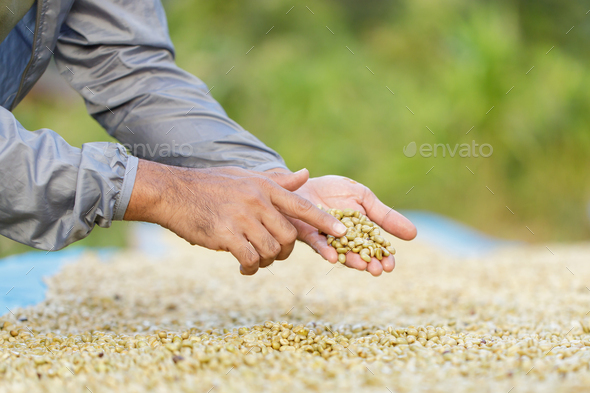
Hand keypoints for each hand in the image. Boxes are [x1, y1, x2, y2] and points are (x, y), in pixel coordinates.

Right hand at [124, 160, 346, 274]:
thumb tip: (305, 174)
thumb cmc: (210, 185)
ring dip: (267, 262)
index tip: (342, 233)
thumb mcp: (246, 176)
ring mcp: (242, 217)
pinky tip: (243, 268)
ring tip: (254, 261)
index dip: (324, 221)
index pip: (302, 206)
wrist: (173, 192)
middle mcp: (257, 201)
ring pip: (271, 250)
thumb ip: (277, 180)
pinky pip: (251, 259)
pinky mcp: (226, 235)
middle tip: (272, 255)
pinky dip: (251, 269)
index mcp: (264, 187)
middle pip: (289, 236)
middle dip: (285, 251)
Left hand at [275, 173, 416, 275]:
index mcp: (359, 232)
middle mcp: (343, 239)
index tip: (390, 266)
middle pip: (358, 254)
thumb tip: (414, 234)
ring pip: (340, 252)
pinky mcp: (308, 234)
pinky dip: (325, 250)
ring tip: (360, 266)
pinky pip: (317, 243)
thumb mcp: (364, 199)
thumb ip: (385, 216)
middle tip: (377, 270)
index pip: (375, 247)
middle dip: (368, 263)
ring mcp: (326, 238)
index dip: (383, 257)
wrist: (304, 183)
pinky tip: (332, 256)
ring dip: (350, 260)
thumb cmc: (334, 191)